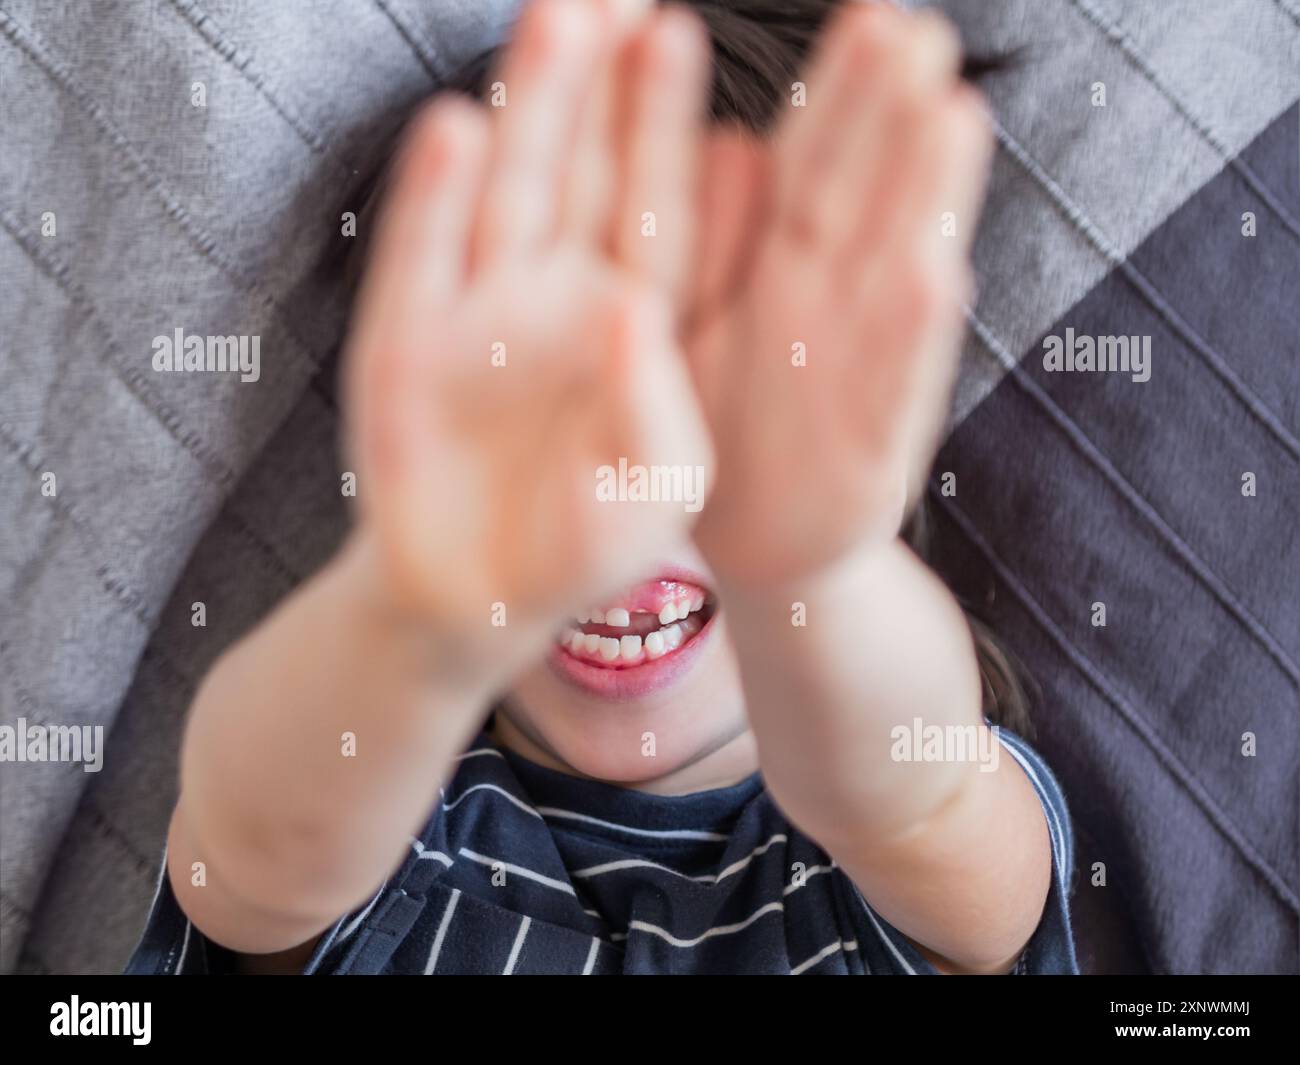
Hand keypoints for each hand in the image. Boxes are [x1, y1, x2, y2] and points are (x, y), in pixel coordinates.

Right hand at [342, 0, 713, 672]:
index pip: (660, 212)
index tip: (684, 39)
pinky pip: (423, 262)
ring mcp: (479, 312)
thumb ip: (656, 404)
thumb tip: (628, 303)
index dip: (670, 129)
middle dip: (600, 84)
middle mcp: (557, 299)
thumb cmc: (587, 549)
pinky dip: (434, 202)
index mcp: (634, 324)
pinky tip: (454, 130)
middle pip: (583, 173)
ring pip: (507, 192)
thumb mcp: (657, 491)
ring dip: (527, 110)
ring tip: (554, 17)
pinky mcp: (406, 343)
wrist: (478, 603)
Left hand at [685, 4, 992, 586]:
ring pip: (889, 277)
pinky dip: (911, 340)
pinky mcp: (872, 453)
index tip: (871, 17)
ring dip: (922, 202)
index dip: (838, 99)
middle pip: (858, 202)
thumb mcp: (692, 329)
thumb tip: (732, 141)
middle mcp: (822, 308)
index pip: (807, 167)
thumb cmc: (724, 425)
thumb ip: (710, 243)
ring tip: (953, 115)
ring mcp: (852, 374)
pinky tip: (938, 275)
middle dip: (888, 120)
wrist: (760, 546)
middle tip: (920, 32)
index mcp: (772, 270)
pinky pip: (890, 388)